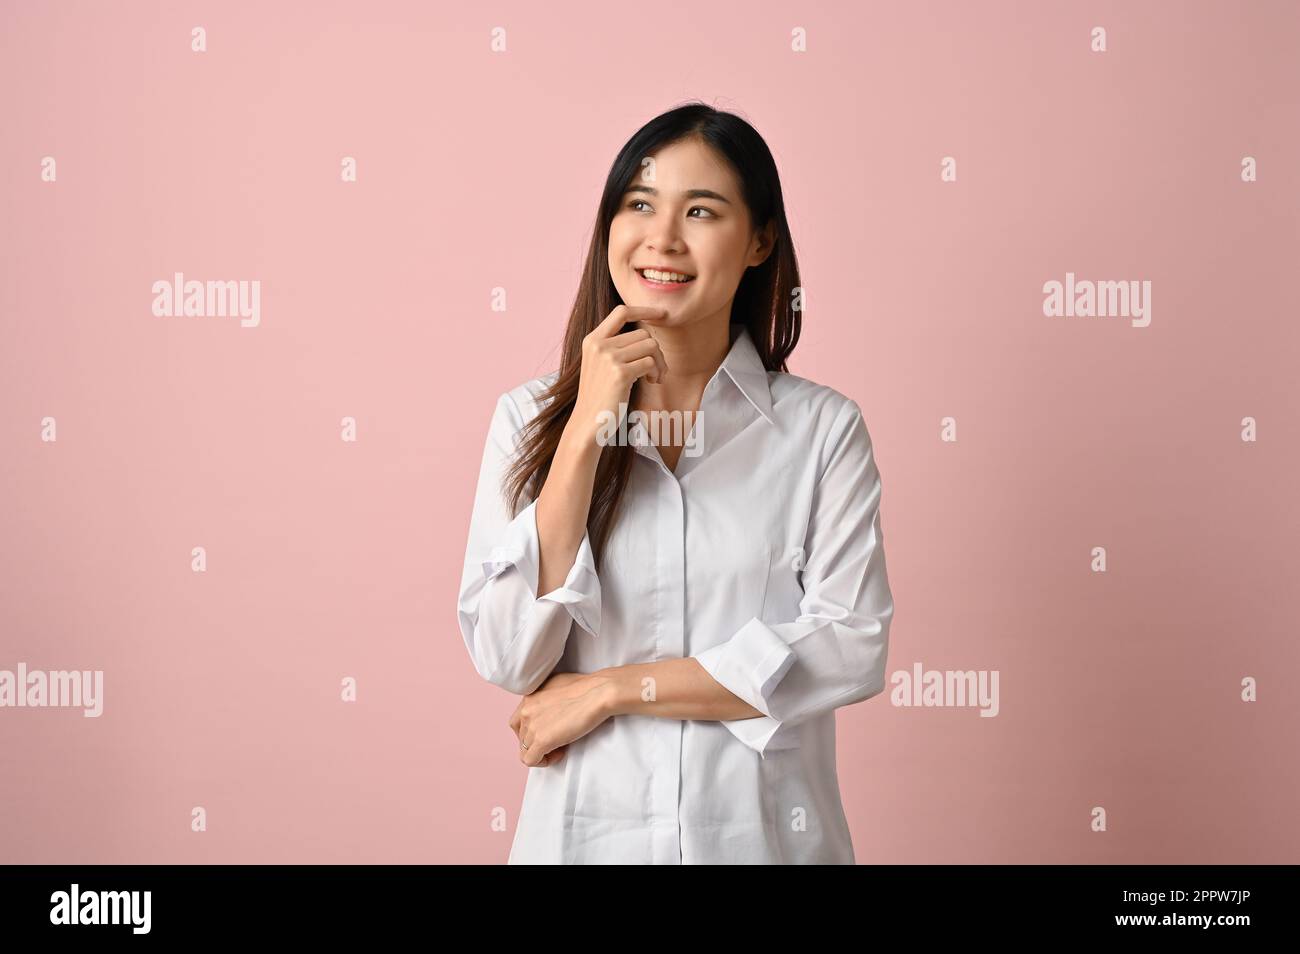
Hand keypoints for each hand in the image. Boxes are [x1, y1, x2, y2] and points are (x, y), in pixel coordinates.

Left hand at [509, 670, 616, 766]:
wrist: (598, 693)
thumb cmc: (587, 687)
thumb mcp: (558, 686)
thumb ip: (546, 699)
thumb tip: (551, 712)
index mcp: (529, 696)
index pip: (518, 721)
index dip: (532, 730)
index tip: (549, 731)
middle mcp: (526, 710)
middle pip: (522, 737)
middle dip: (538, 742)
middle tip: (558, 741)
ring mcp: (532, 725)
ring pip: (525, 750)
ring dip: (543, 751)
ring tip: (562, 747)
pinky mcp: (541, 740)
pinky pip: (530, 760)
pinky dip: (543, 761)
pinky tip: (560, 753)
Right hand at [566, 305, 669, 449]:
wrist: (587, 423)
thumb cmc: (599, 396)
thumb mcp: (600, 365)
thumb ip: (615, 346)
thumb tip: (646, 333)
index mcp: (592, 340)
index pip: (621, 312)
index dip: (644, 310)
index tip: (661, 314)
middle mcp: (599, 345)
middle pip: (643, 333)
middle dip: (656, 351)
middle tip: (656, 370)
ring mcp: (608, 358)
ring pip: (650, 346)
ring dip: (659, 362)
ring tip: (654, 377)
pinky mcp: (620, 373)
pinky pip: (651, 362)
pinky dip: (656, 373)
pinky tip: (650, 383)